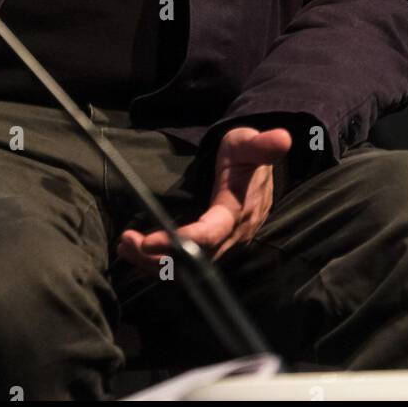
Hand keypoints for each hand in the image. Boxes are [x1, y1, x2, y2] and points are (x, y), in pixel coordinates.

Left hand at [116, 126, 292, 272]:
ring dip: (154, 263)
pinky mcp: (211, 249)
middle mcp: (231, 236)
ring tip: (125, 246)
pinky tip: (135, 253)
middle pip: (194, 259)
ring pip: (187, 269)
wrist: (256, 170)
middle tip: (127, 241)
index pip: (210, 234)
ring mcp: (221, 246)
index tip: (149, 240)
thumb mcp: (249, 143)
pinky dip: (159, 264)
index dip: (182, 241)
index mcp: (237, 211)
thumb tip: (283, 137)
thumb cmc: (246, 153)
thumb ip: (263, 144)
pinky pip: (185, 266)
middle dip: (158, 256)